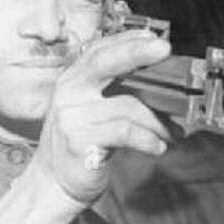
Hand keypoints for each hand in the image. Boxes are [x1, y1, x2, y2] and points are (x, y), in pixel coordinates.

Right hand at [30, 29, 172, 208]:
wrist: (54, 185)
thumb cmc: (81, 146)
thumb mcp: (91, 112)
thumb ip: (113, 93)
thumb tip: (158, 84)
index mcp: (71, 81)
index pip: (99, 50)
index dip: (127, 40)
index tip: (154, 38)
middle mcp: (68, 93)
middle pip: (105, 62)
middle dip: (138, 52)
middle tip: (165, 50)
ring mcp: (71, 116)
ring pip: (127, 105)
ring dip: (156, 121)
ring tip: (169, 133)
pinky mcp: (80, 141)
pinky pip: (126, 132)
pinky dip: (148, 139)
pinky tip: (157, 147)